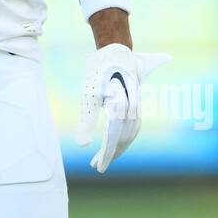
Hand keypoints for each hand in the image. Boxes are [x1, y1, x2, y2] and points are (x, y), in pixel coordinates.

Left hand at [77, 44, 172, 172]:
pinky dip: (124, 138)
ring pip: (130, 133)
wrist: (116, 49)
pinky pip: (133, 125)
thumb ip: (86, 121)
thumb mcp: (88, 94)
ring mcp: (136, 105)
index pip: (114, 137)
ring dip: (118, 147)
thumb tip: (81, 145)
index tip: (99, 168)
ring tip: (104, 158)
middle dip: (111, 154)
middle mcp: (132, 108)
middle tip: (96, 167)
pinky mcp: (135, 103)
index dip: (107, 154)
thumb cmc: (99, 69)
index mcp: (121, 106)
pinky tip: (115, 144)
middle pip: (123, 137)